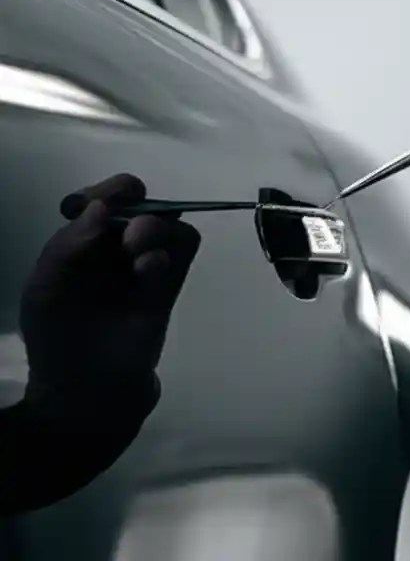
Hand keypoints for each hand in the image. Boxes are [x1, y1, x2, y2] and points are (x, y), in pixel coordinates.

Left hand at [21, 173, 201, 408]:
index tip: (106, 203)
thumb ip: (67, 247)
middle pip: (139, 205)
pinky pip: (185, 250)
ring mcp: (143, 269)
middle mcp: (112, 253)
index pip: (98, 202)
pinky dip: (172, 251)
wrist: (92, 396)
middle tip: (127, 238)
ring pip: (168, 224)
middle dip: (137, 210)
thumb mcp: (45, 291)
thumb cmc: (59, 343)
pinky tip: (152, 272)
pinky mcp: (169, 287)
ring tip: (139, 260)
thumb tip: (101, 207)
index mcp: (77, 249)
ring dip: (156, 231)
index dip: (107, 192)